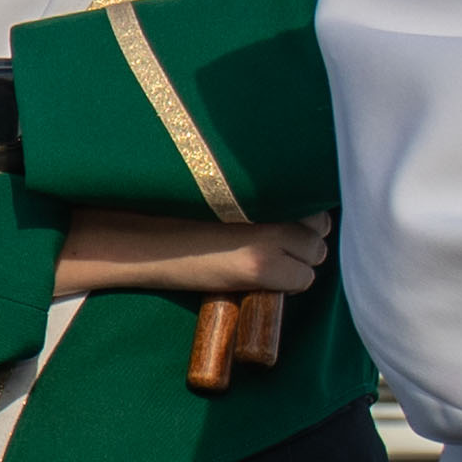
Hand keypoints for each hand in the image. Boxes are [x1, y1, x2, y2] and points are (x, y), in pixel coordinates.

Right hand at [57, 206, 329, 298]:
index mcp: (262, 178)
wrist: (141, 239)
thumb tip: (301, 213)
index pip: (313, 196)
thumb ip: (259, 194)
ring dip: (300, 259)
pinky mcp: (261, 266)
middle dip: (306, 237)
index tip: (287, 222)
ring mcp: (269, 235)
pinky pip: (303, 279)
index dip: (302, 214)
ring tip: (267, 261)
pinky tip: (263, 279)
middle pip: (320, 224)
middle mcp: (272, 201)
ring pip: (316, 253)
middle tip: (276, 245)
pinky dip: (290, 282)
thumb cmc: (174, 213)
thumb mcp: (223, 192)